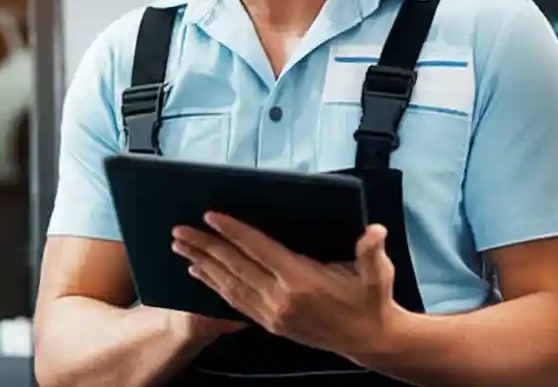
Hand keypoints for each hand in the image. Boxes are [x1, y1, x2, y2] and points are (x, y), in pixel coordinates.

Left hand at [171, 213, 403, 358]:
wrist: (370, 340)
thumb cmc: (372, 300)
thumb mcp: (378, 273)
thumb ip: (372, 251)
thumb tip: (374, 231)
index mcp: (302, 282)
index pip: (259, 250)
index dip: (233, 232)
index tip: (211, 215)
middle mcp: (281, 299)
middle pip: (235, 267)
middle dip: (205, 246)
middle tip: (179, 230)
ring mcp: (273, 314)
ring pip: (229, 286)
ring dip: (202, 265)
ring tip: (180, 248)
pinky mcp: (271, 324)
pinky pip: (234, 302)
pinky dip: (214, 287)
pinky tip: (199, 274)